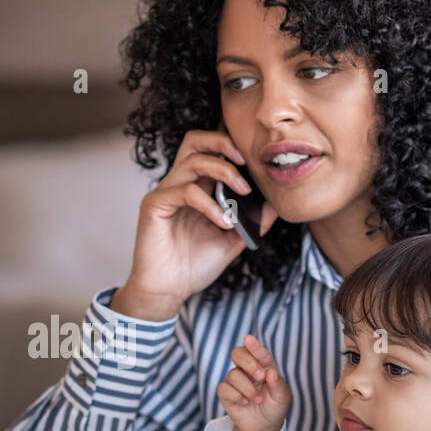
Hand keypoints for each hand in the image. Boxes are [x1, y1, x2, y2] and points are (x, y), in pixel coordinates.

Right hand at [114, 129, 280, 320]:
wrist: (168, 291)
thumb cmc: (194, 266)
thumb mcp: (232, 240)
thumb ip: (251, 221)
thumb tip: (275, 204)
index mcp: (197, 187)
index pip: (210, 149)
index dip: (231, 144)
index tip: (257, 160)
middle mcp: (179, 184)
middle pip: (196, 140)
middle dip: (223, 141)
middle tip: (246, 161)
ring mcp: (165, 192)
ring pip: (193, 160)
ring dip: (224, 170)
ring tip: (243, 192)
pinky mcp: (154, 205)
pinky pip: (185, 191)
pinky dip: (209, 204)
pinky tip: (222, 221)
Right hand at [216, 335, 291, 430]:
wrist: (264, 426)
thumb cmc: (274, 406)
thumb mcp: (282, 397)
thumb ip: (278, 385)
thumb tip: (270, 372)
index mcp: (263, 365)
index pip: (257, 351)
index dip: (253, 346)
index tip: (249, 339)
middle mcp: (247, 370)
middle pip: (238, 353)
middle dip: (248, 362)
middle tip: (260, 376)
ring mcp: (235, 381)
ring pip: (233, 374)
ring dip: (247, 388)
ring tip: (257, 399)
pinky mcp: (226, 393)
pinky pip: (224, 388)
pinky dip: (236, 396)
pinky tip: (244, 402)